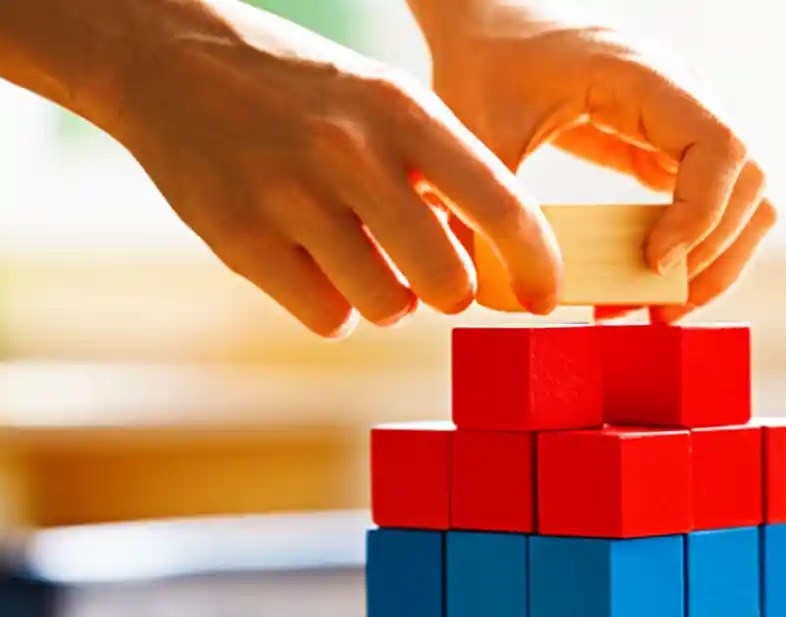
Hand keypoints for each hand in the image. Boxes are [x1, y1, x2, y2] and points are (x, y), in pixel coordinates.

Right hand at [107, 0, 561, 335]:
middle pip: (447, 279)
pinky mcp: (240, 241)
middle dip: (450, 293)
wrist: (169, 59)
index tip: (545, 296)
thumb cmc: (303, 93)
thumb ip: (441, 172)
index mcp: (403, 110)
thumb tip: (491, 259)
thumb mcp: (383, 101)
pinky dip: (334, 309)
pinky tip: (315, 267)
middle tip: (433, 279)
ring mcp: (291, 198)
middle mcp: (351, 152)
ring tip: (363, 260)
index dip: (535, 262)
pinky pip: (328, 318)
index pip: (501, 203)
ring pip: (388, 308)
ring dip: (389, 301)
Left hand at [413, 1, 775, 322]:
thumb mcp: (479, 137)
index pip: (719, 146)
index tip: (654, 261)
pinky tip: (649, 280)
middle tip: (656, 309)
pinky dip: (696, 247)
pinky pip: (714, 199)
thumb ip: (498, 213)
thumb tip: (524, 300)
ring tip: (659, 308)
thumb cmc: (486, 65)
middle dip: (712, 256)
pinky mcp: (672, 144)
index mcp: (643, 77)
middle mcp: (682, 93)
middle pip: (748, 182)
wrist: (491, 24)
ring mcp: (685, 119)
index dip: (701, 213)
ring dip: (714, 260)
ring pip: (745, 197)